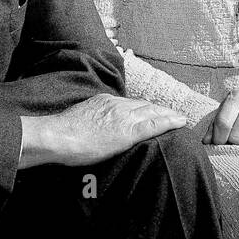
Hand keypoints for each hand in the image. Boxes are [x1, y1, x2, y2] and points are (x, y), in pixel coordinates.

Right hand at [19, 94, 186, 168]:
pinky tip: (180, 123)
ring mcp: (123, 117)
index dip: (146, 108)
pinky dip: (169, 122)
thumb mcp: (80, 119)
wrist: (57, 136)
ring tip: (180, 120)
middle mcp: (117, 105)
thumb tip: (96, 128)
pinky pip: (153, 125)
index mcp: (105, 102)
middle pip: (145, 106)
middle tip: (173, 114)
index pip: (131, 103)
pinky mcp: (127, 131)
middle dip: (160, 110)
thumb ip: (93, 120)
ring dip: (168, 115)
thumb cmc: (62, 133)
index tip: (154, 111)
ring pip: (152, 113)